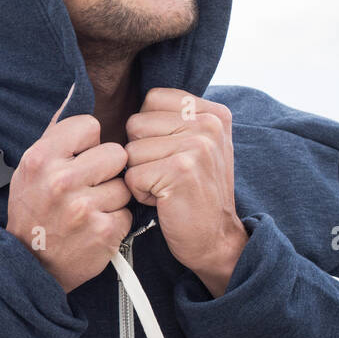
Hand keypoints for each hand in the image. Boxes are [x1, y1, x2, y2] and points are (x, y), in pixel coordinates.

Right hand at [5, 85, 133, 293]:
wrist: (28, 264)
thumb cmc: (32, 211)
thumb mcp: (30, 169)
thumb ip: (55, 136)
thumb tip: (73, 94)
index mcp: (41, 158)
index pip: (90, 125)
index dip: (89, 142)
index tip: (79, 158)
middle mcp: (61, 180)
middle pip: (116, 153)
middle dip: (107, 169)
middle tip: (89, 185)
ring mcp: (83, 208)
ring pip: (124, 184)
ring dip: (112, 197)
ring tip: (90, 209)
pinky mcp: (103, 232)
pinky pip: (127, 213)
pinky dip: (115, 221)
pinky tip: (95, 227)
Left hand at [123, 88, 247, 296]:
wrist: (215, 239)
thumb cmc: (194, 193)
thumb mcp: (195, 146)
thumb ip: (172, 119)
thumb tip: (122, 97)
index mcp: (212, 112)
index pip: (152, 99)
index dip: (149, 131)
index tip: (173, 154)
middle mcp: (209, 123)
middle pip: (136, 124)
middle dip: (142, 154)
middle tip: (169, 175)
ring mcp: (198, 145)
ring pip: (130, 150)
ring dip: (141, 174)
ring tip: (168, 187)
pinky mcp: (181, 170)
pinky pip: (131, 175)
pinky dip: (140, 194)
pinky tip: (165, 201)